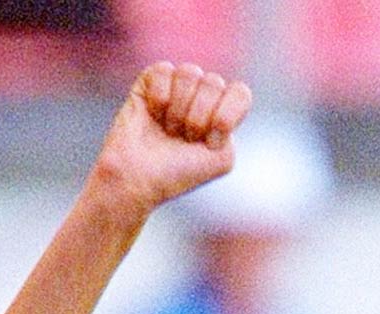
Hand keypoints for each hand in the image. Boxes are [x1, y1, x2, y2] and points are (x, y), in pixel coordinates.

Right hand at [89, 62, 252, 219]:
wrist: (139, 177)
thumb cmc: (179, 173)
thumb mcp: (222, 157)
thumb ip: (233, 122)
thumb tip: (216, 93)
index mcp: (223, 114)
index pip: (240, 93)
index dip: (226, 115)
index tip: (210, 142)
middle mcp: (202, 96)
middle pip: (214, 82)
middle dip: (198, 117)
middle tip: (183, 139)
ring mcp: (177, 86)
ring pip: (190, 73)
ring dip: (178, 109)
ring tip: (168, 130)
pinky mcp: (150, 80)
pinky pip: (164, 70)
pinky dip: (159, 98)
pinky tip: (152, 116)